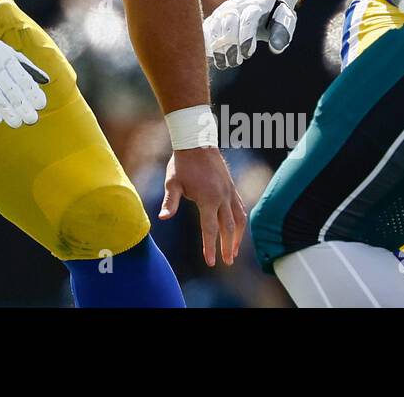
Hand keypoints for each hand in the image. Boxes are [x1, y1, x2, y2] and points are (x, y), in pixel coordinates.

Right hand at [0, 4, 48, 127]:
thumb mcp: (4, 50)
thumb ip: (25, 65)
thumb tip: (45, 80)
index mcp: (3, 57)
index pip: (20, 77)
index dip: (31, 91)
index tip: (40, 104)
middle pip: (9, 89)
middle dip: (22, 105)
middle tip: (32, 119)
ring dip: (7, 111)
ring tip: (18, 123)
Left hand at [160, 146, 246, 265]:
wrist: (197, 142)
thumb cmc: (182, 164)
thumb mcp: (172, 182)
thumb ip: (170, 201)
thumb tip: (162, 218)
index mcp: (208, 198)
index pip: (210, 229)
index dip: (210, 247)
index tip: (210, 262)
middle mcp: (222, 197)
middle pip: (228, 228)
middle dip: (227, 247)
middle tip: (227, 262)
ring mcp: (230, 192)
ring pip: (239, 220)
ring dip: (238, 237)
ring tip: (234, 251)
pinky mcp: (232, 188)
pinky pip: (241, 209)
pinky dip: (241, 222)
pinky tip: (238, 230)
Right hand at [203, 0, 300, 70]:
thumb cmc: (274, 11)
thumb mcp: (285, 18)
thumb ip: (282, 32)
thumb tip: (276, 48)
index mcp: (257, 3)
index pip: (248, 18)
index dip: (246, 37)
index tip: (248, 54)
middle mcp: (237, 5)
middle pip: (228, 23)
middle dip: (230, 45)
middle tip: (235, 62)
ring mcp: (224, 9)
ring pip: (214, 26)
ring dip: (216, 47)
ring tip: (223, 64)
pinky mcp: (215, 15)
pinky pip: (206, 28)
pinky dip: (206, 42)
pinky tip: (211, 57)